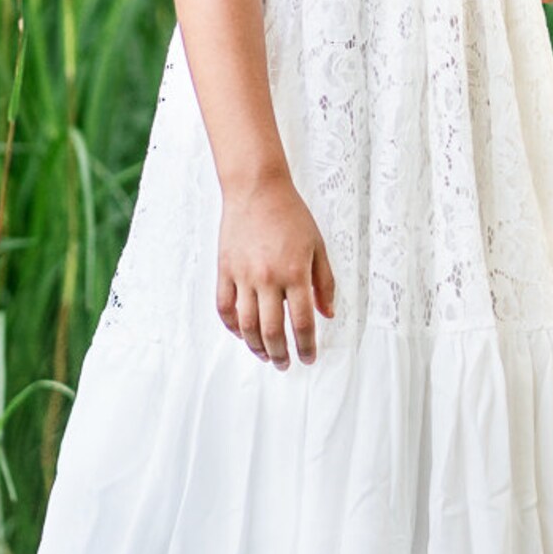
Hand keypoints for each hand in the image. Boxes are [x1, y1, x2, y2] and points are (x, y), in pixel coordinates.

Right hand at [215, 175, 335, 368]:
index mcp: (295, 273)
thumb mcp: (317, 246)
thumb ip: (325, 282)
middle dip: (281, 354)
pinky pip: (224, 307)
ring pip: (246, 325)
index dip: (306, 346)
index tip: (308, 357)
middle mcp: (268, 279)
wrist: (257, 189)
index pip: (302, 322)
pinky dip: (232, 325)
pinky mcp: (225, 270)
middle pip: (272, 331)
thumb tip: (327, 314)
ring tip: (265, 355)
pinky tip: (241, 333)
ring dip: (255, 346)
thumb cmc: (290, 215)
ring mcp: (243, 276)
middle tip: (285, 364)